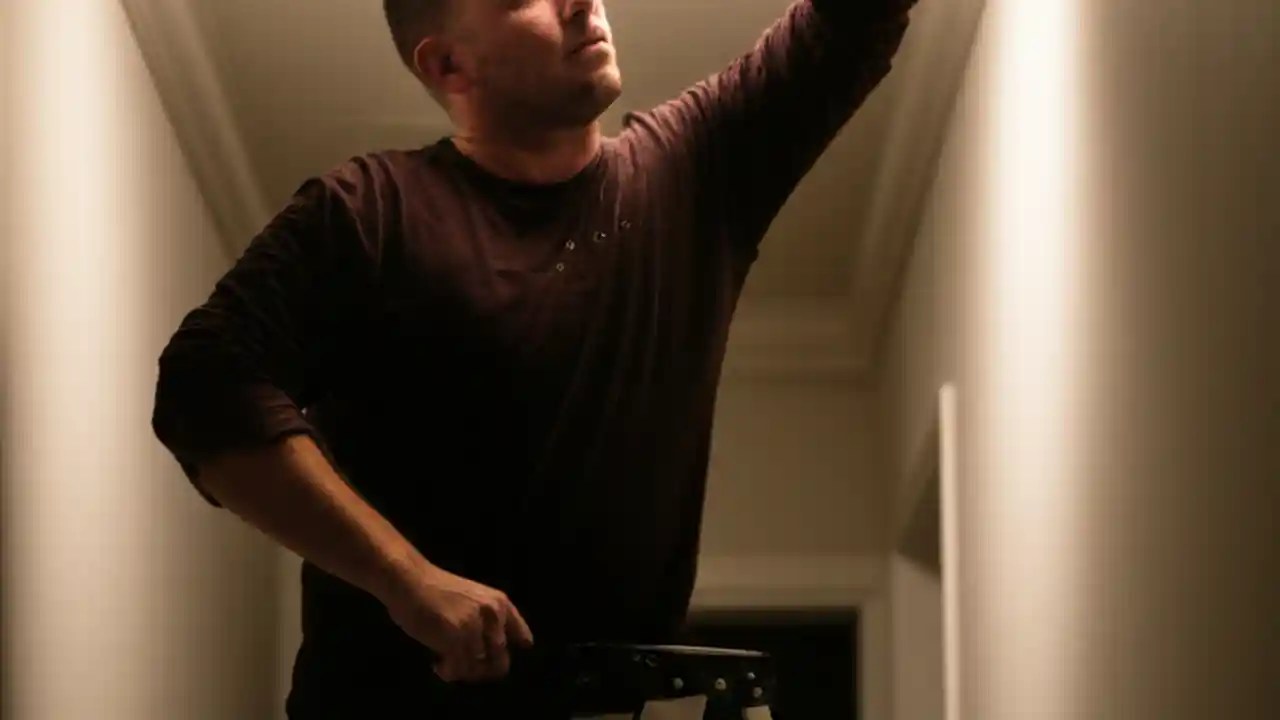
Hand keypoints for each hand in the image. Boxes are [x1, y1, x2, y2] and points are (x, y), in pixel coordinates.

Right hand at [380, 558, 534, 682]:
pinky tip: (437, 662)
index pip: (521, 636)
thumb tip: (491, 654)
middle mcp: (493, 616)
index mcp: (500, 604)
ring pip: (477, 669)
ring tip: (447, 662)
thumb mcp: (473, 598)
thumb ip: (486, 621)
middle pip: (500, 662)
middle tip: (463, 666)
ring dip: (462, 671)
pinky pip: (458, 670)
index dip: (513, 650)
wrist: (410, 580)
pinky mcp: (455, 640)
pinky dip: (448, 671)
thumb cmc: (435, 589)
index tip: (497, 657)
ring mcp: (475, 628)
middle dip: (481, 670)